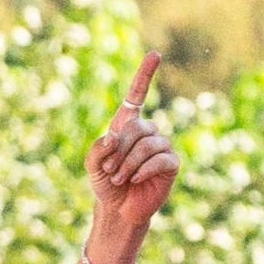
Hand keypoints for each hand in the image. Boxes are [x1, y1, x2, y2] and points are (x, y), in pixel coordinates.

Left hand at [85, 52, 178, 251]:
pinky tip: (135, 180)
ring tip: (119, 179)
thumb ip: (98, 149)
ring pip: (148, 144)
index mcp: (128, 126)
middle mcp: (147, 132)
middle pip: (137, 127)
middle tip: (110, 171)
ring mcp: (161, 147)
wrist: (118, 209)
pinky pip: (160, 159)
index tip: (155, 54)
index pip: (138, 95)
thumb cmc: (105, 184)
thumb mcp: (93, 166)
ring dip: (129, 164)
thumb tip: (114, 137)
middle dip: (120, 150)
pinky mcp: (170, 164)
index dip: (145, 75)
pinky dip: (144, 169)